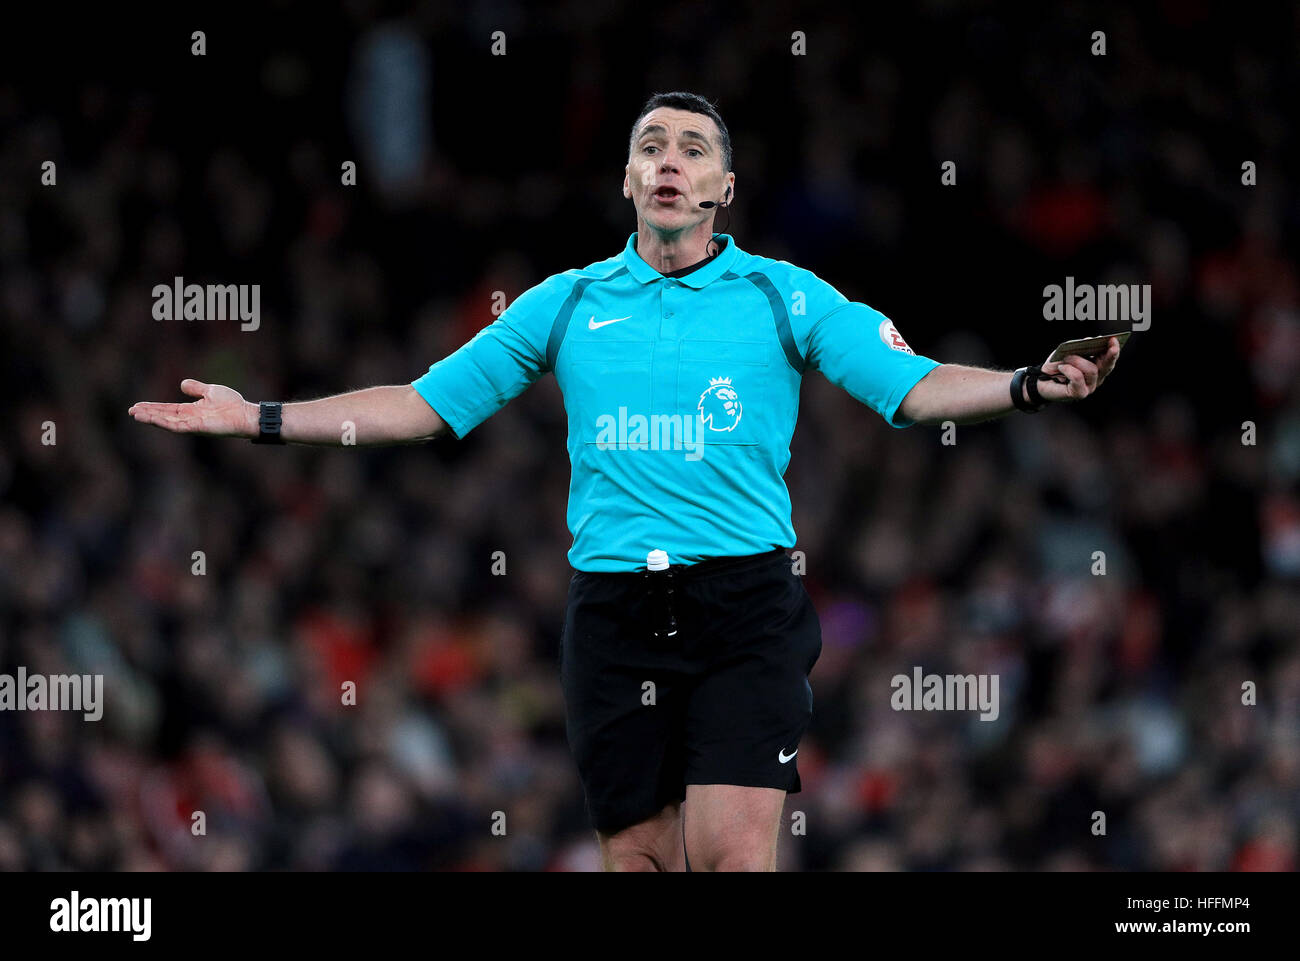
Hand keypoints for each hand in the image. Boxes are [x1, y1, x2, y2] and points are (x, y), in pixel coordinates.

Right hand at [128, 379, 256, 436]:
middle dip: (147, 414)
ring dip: (151, 419)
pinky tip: (153, 420)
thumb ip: (196, 389)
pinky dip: (164, 423)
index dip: (152, 407)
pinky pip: (177, 426)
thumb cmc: (231, 404)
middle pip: (163, 416)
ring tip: (136, 415)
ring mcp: (192, 424)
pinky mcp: (197, 427)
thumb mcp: (210, 391)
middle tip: (131, 411)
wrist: (245, 414)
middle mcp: (189, 418)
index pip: (167, 409)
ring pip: (167, 422)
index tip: (137, 405)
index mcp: (190, 410)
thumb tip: (182, 384)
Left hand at [1032, 337, 1121, 402]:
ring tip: (1065, 358)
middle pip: (1107, 366)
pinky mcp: (1080, 393)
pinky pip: (1078, 377)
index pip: (1109, 360)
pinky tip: (1061, 367)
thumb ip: (1079, 347)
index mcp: (1096, 368)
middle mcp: (1096, 379)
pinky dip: (1069, 370)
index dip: (1113, 350)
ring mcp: (1089, 387)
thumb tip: (1089, 341)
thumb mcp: (1067, 352)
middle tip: (1111, 342)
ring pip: (1092, 370)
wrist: (1040, 381)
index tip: (1114, 339)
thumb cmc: (1056, 366)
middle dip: (1110, 354)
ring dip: (1078, 360)